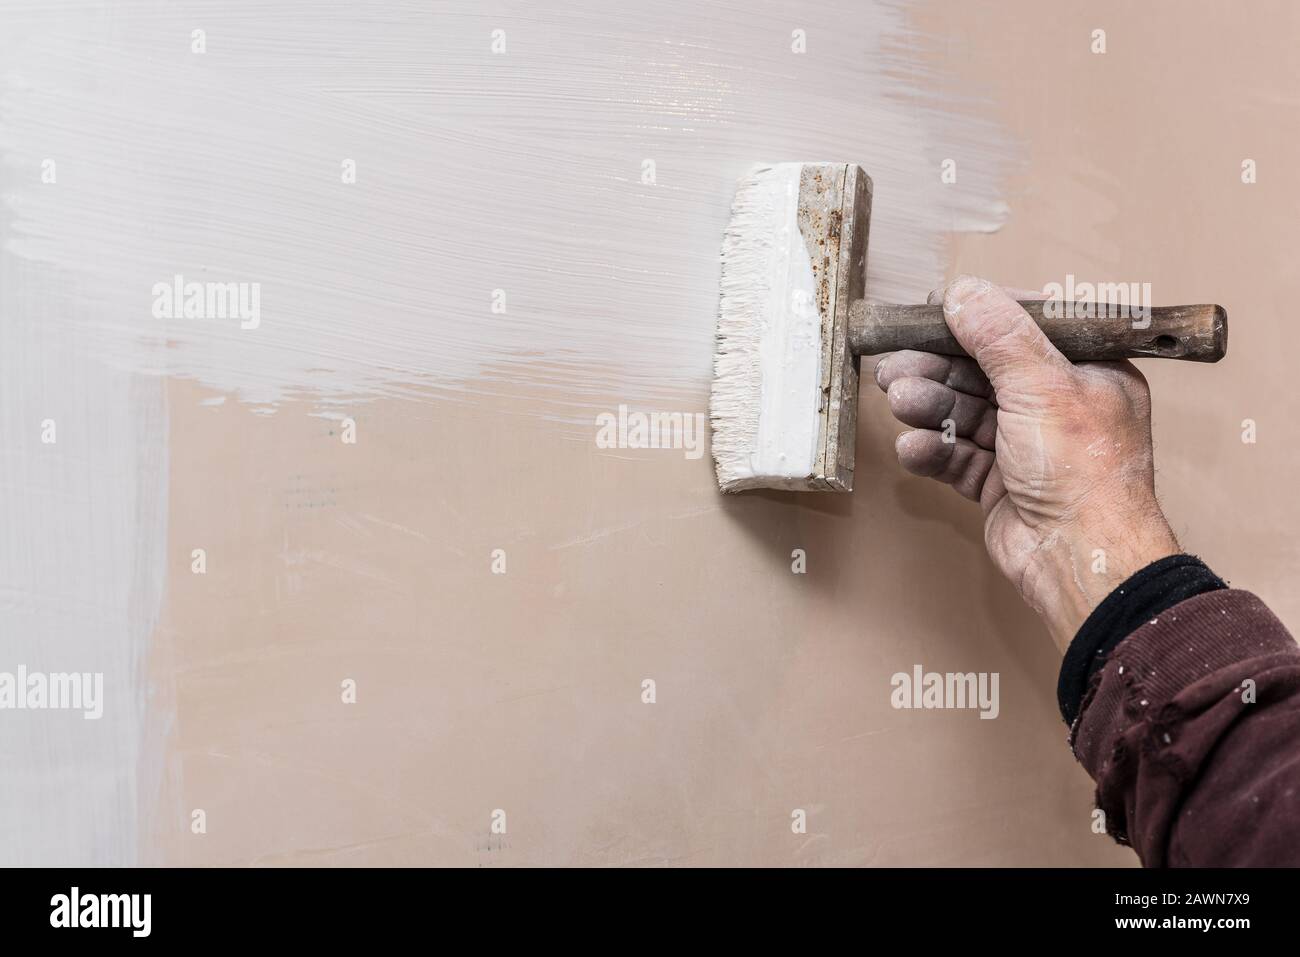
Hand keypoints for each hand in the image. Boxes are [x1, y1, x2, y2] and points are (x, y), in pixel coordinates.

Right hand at [872, 275, 1179, 652]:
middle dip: (938, 367)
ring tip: (900, 400)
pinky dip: (936, 449)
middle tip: (896, 364)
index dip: (980, 318)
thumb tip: (965, 293)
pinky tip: (915, 447)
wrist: (1080, 559)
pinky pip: (959, 455)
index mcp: (1088, 371)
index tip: (936, 312)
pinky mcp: (1000, 482)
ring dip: (931, 405)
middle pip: (985, 371)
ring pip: (967, 412)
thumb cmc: (1084, 474)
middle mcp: (1059, 405)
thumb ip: (999, 337)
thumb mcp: (1042, 387)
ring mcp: (1027, 446)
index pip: (1027, 327)